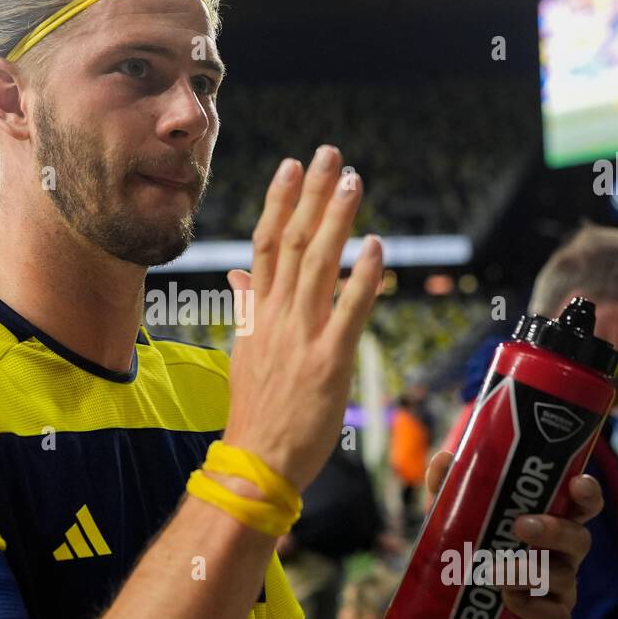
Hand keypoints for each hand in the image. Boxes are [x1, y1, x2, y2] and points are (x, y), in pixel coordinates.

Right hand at [222, 146, 381, 491]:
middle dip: (312, 195)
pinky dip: (364, 278)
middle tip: (330, 154)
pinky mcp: (328, 363)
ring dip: (336, 221)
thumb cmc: (255, 413)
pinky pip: (348, 312)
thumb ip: (246, 308)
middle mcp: (277, 318)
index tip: (291, 167)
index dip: (278, 202)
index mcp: (258, 314)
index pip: (266, 245)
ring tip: (352, 181)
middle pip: (293, 243)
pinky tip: (378, 247)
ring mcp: (302, 339)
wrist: (255, 463)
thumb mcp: (242, 353)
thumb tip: (239, 273)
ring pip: (319, 266)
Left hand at [422, 449, 602, 618]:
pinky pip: (556, 618)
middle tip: (521, 526)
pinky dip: (533, 607)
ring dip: (529, 571)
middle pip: (579, 539)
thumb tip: (446, 458)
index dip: (587, 494)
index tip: (577, 482)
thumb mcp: (450, 528)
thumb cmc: (462, 567)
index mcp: (546, 529)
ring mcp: (559, 596)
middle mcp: (559, 559)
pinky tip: (509, 601)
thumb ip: (449, 494)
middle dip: (555, 529)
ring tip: (493, 571)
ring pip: (564, 577)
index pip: (578, 508)